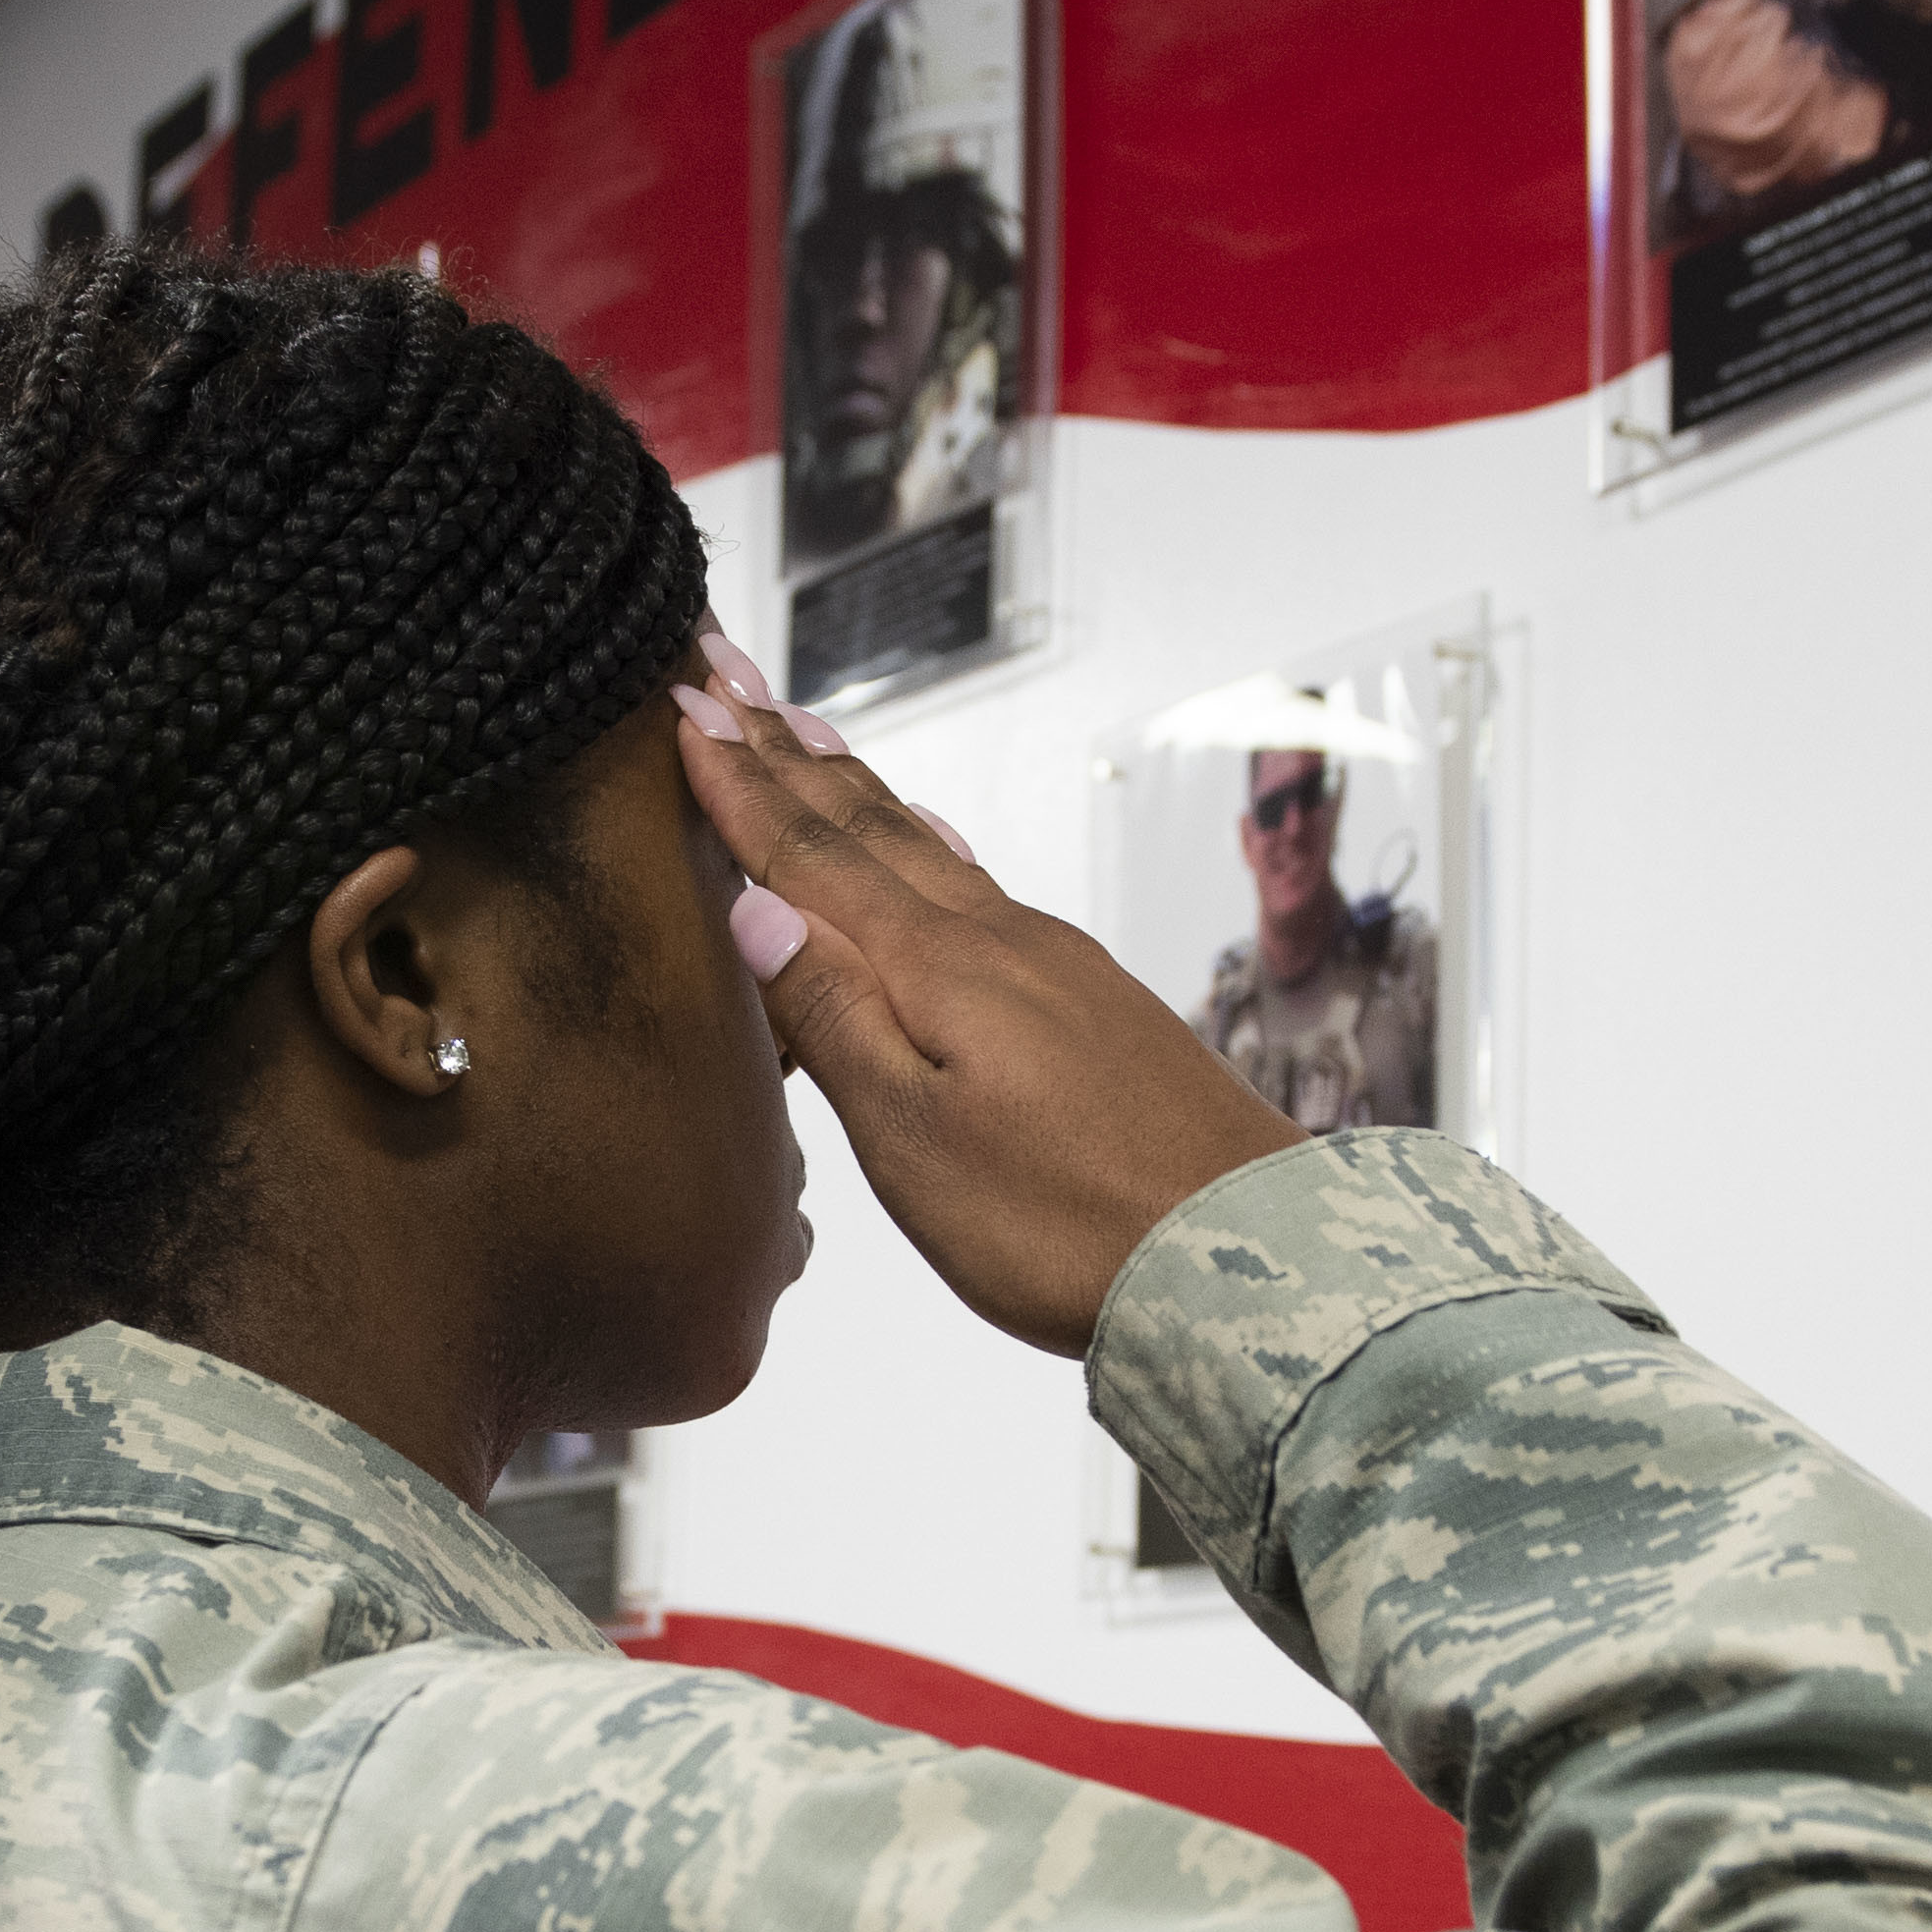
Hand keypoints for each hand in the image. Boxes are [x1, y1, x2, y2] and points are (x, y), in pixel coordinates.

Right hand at [679, 662, 1301, 1356]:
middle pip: (869, 825)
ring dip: (854, 788)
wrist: (1249, 1254)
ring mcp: (1052, 963)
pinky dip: (925, 842)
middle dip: (787, 752)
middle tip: (725, 677)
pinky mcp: (1090, 999)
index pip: (811, 856)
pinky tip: (927, 843)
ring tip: (805, 736)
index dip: (741, 785)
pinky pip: (979, 885)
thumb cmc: (1073, 1221)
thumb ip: (833, 1016)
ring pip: (926, 847)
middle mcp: (996, 940)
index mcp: (938, 967)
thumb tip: (756, 906)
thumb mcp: (915, 1139)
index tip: (683, 712)